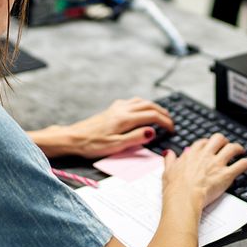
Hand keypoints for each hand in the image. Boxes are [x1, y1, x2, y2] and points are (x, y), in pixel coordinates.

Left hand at [30, 97, 173, 158]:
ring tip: (161, 115)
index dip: (165, 122)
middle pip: (149, 105)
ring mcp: (116, 107)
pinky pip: (132, 101)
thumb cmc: (92, 144)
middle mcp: (122, 109)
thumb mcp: (115, 146)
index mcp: (125, 119)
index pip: (152, 116)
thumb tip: (152, 131)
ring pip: (141, 101)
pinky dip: (143, 104)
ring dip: (154, 106)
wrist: (73, 138)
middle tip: (171, 122)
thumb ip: (135, 138)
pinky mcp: (112, 109)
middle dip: (163, 113)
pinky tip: (142, 110)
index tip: (172, 129)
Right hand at [162, 134, 246, 210]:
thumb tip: (168, 153)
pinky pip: (243, 164)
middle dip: (223, 141)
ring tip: (241, 150)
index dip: (207, 144)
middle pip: (218, 139)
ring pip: (232, 148)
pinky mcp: (227, 174)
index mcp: (191, 154)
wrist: (183, 200)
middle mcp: (205, 155)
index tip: (209, 147)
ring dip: (238, 148)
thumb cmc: (175, 189)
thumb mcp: (167, 171)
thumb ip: (169, 160)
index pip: (202, 143)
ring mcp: (217, 164)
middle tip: (226, 145)